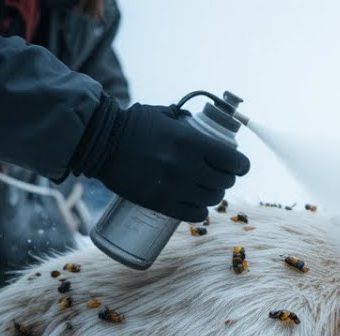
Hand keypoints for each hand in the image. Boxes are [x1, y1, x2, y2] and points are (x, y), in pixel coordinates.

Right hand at [75, 98, 249, 221]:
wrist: (98, 142)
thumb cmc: (132, 125)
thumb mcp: (165, 116)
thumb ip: (188, 123)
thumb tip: (210, 128)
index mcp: (191, 142)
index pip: (235, 162)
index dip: (241, 165)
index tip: (238, 165)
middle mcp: (186, 166)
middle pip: (225, 182)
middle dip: (225, 178)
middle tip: (218, 175)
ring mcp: (174, 187)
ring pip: (212, 200)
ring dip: (213, 195)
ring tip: (205, 188)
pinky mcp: (160, 203)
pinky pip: (194, 215)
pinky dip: (199, 211)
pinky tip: (196, 204)